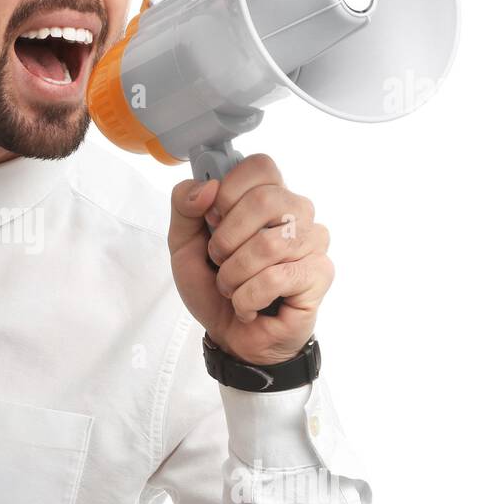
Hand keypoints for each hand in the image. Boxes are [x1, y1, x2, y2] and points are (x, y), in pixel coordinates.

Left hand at [168, 153, 332, 364]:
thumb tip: (208, 188)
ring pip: (269, 244)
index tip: (213, 221)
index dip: (228, 193)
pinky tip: (250, 307)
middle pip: (265, 200)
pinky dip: (248, 299)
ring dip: (234, 275)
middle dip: (226, 241)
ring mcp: (313, 241)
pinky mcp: (319, 274)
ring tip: (232, 289)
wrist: (230, 337)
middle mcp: (296, 212)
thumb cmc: (214, 287)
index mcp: (267, 196)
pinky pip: (277, 277)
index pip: (259, 166)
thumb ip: (184, 206)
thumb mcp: (183, 244)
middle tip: (220, 262)